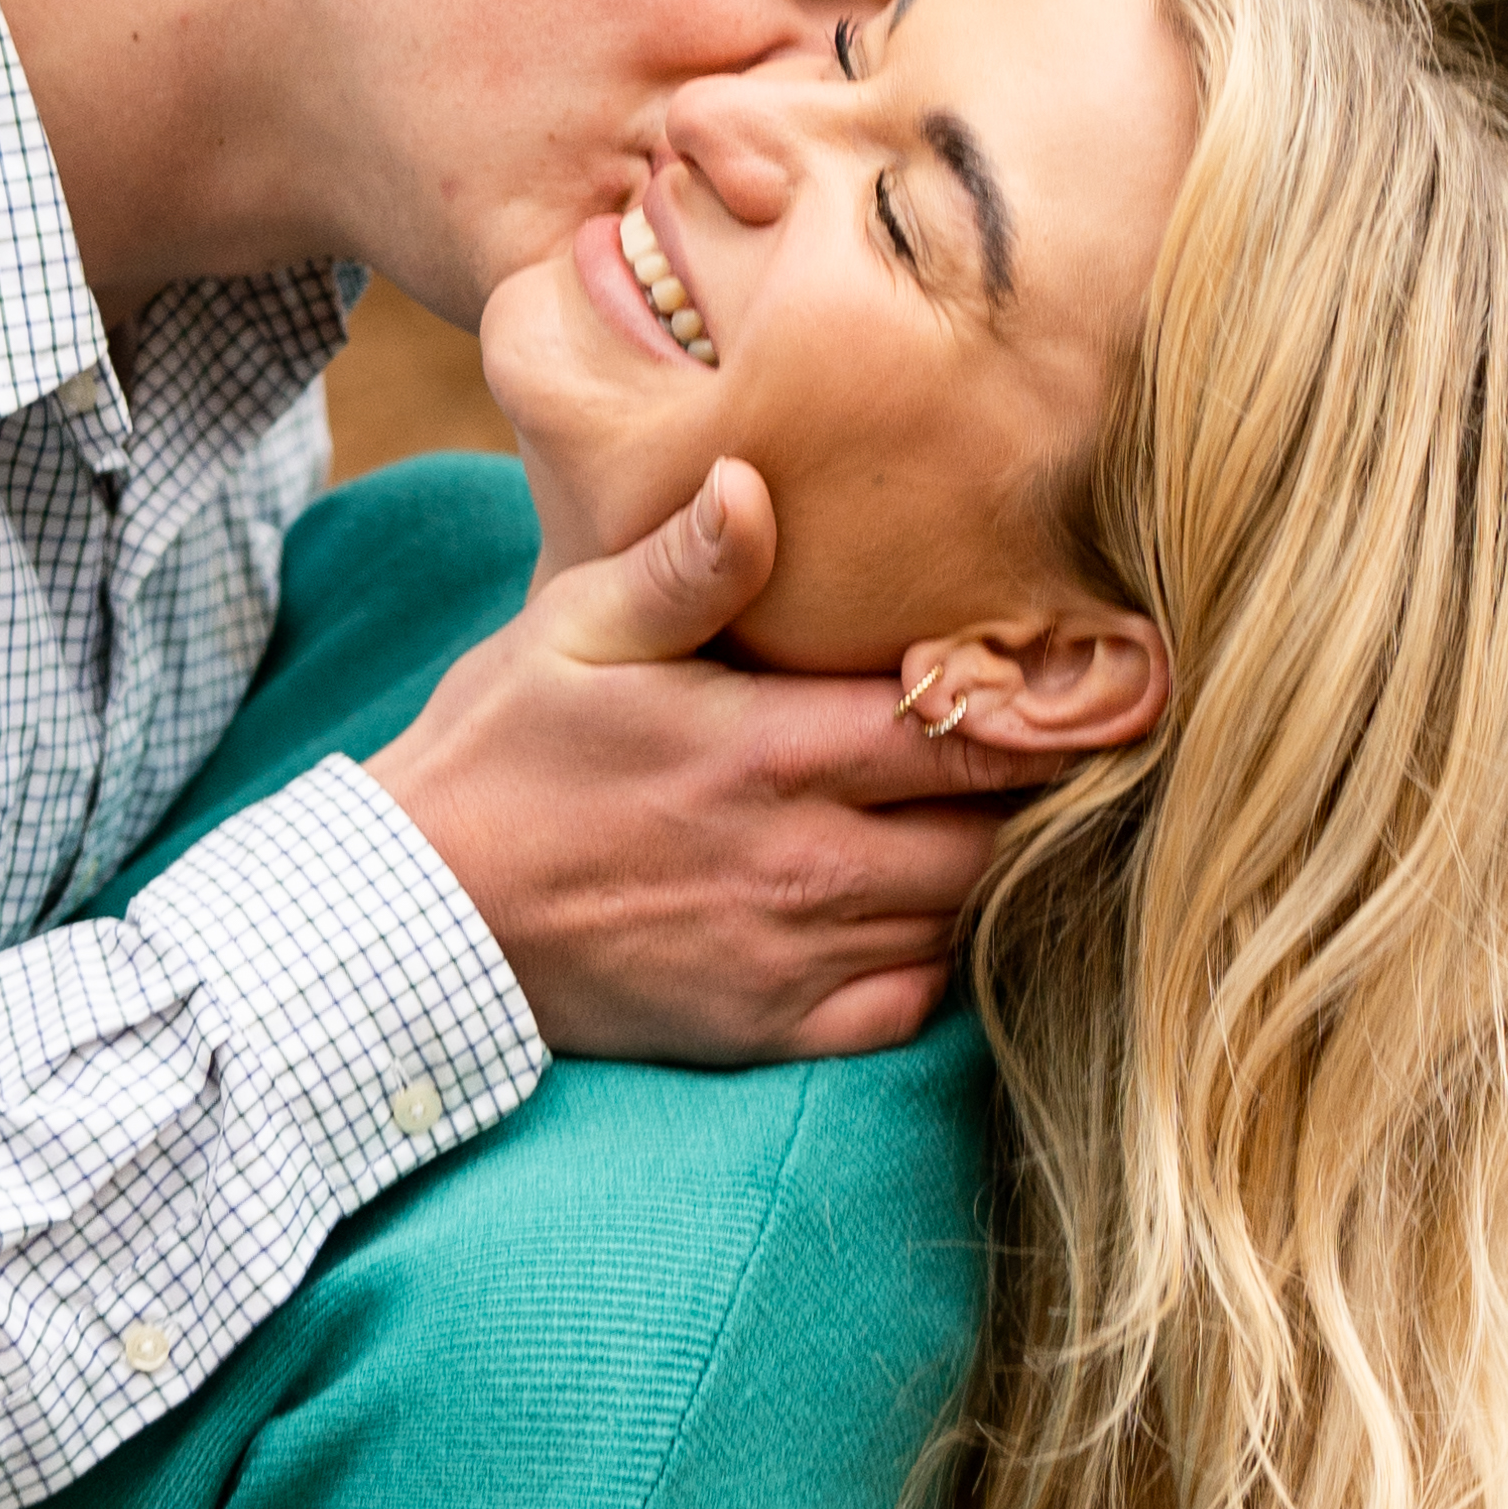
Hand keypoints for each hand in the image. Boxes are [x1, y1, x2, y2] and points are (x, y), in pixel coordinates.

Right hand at [369, 463, 1008, 1061]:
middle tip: (1047, 751)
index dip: (1043, 709)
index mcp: (771, 750)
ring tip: (995, 821)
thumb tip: (753, 480)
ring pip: (961, 920)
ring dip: (989, 874)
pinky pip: (908, 1009)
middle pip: (991, 833)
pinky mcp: (767, 1028)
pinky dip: (937, 965)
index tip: (1088, 683)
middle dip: (1028, 793)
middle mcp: (803, 861)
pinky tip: (920, 915)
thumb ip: (683, 566)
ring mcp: (790, 957)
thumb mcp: (572, 629)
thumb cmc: (497, 753)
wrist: (418, 914)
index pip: (969, 730)